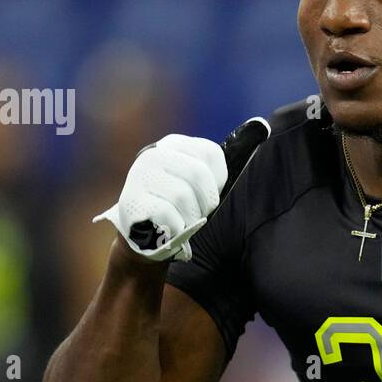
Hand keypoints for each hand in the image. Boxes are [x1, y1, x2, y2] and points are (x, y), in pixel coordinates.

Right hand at [93, 133, 227, 261]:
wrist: (144, 236)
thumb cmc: (178, 208)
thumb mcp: (195, 184)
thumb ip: (213, 172)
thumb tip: (250, 148)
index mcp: (174, 145)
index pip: (210, 153)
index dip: (218, 181)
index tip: (209, 196)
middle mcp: (154, 155)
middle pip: (198, 173)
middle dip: (206, 201)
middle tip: (200, 214)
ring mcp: (140, 176)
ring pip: (182, 196)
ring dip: (190, 218)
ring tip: (182, 222)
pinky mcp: (131, 201)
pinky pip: (166, 214)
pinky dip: (175, 227)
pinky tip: (170, 229)